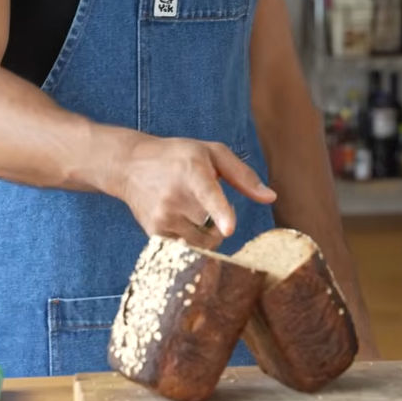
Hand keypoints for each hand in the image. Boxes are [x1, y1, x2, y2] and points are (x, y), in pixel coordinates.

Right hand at [107, 135, 276, 247]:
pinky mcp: (154, 232)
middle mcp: (174, 197)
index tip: (228, 228)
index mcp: (192, 172)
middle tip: (207, 200)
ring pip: (201, 241)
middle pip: (212, 225)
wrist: (131, 165)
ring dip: (206, 233)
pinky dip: (191, 239)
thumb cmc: (178, 156)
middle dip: (219, 220)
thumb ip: (243, 176)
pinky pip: (185, 247)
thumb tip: (270, 198)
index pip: (208, 195)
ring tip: (194, 210)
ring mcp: (162, 217)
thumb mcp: (212, 153)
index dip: (220, 213)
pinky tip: (181, 219)